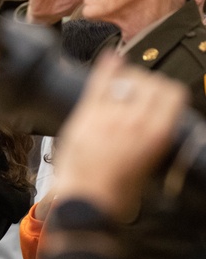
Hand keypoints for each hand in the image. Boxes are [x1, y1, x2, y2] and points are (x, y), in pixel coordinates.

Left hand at [54, 55, 187, 219]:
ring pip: (126, 78)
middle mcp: (136, 120)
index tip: (160, 94)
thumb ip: (152, 140)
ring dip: (127, 77)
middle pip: (150, 82)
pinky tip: (111, 58)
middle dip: (148, 82)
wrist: (85, 200)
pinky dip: (106, 67)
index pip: (172, 93)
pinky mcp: (85, 115)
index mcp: (157, 135)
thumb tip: (155, 125)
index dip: (167, 90)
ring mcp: (110, 115)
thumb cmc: (117, 191)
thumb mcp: (149, 167)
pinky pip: (98, 83)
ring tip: (123, 84)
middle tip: (140, 90)